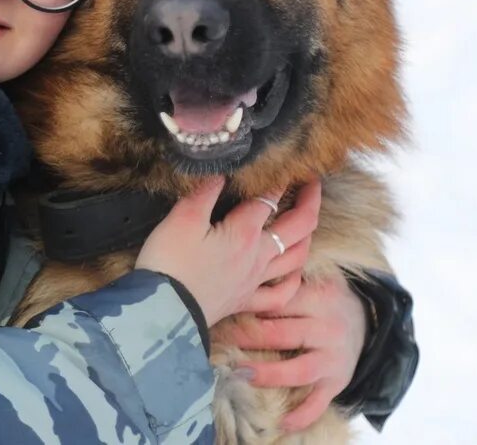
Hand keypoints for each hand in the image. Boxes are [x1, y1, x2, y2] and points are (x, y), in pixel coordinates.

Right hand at [135, 177, 316, 325]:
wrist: (163, 312)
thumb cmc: (171, 264)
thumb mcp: (182, 218)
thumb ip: (205, 191)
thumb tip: (222, 169)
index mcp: (244, 232)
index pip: (270, 199)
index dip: (279, 179)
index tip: (287, 164)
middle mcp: (258, 256)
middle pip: (298, 227)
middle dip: (310, 202)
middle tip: (313, 184)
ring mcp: (255, 281)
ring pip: (296, 259)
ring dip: (307, 237)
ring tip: (306, 222)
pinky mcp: (245, 301)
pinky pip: (280, 294)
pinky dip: (293, 281)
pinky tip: (293, 274)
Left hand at [214, 243, 367, 431]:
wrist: (367, 320)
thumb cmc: (324, 297)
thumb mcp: (312, 279)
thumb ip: (284, 277)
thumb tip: (240, 271)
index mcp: (318, 296)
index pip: (276, 301)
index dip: (245, 304)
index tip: (219, 305)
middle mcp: (327, 327)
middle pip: (279, 335)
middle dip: (243, 338)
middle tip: (214, 337)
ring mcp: (333, 358)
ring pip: (296, 370)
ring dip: (266, 374)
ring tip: (238, 374)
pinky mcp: (338, 382)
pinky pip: (319, 402)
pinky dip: (301, 415)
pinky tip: (281, 422)